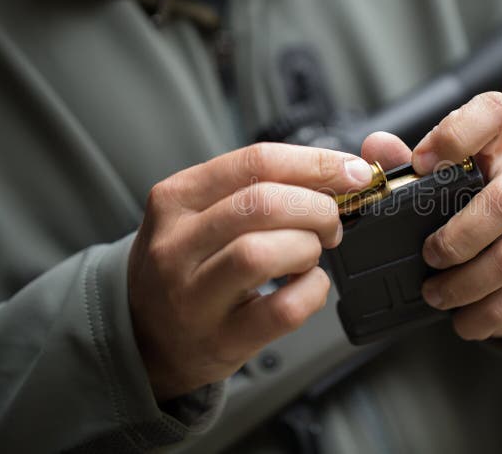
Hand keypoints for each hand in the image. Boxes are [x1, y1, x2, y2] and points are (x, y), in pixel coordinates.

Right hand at [127, 143, 372, 399]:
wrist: (148, 337)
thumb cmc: (190, 265)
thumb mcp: (204, 213)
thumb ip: (262, 186)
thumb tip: (343, 169)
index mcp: (176, 198)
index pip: (256, 162)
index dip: (316, 163)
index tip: (353, 172)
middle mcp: (176, 244)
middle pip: (263, 204)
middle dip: (317, 208)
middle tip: (331, 222)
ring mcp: (193, 295)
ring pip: (263, 254)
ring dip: (308, 248)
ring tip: (311, 253)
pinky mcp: (220, 339)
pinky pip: (282, 309)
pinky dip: (312, 292)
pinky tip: (308, 286)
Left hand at [362, 92, 501, 340]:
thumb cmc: (473, 203)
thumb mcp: (439, 179)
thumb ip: (404, 164)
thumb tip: (376, 147)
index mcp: (499, 142)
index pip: (493, 112)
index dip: (459, 134)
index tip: (423, 163)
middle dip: (459, 239)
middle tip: (429, 258)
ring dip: (468, 285)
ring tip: (438, 297)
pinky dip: (489, 314)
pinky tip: (467, 319)